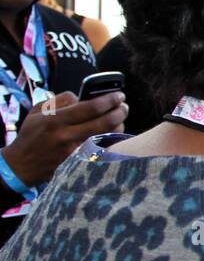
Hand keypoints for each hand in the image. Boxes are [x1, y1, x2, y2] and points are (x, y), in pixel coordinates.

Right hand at [1, 90, 127, 185]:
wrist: (22, 165)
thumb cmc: (32, 135)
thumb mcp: (38, 111)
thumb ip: (60, 100)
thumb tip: (82, 97)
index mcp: (56, 120)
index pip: (91, 107)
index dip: (109, 100)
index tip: (119, 95)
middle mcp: (66, 136)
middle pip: (105, 122)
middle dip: (120, 112)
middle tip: (124, 106)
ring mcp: (75, 152)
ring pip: (108, 137)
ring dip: (120, 125)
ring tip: (120, 118)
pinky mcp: (80, 164)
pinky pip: (105, 150)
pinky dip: (114, 141)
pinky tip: (116, 133)